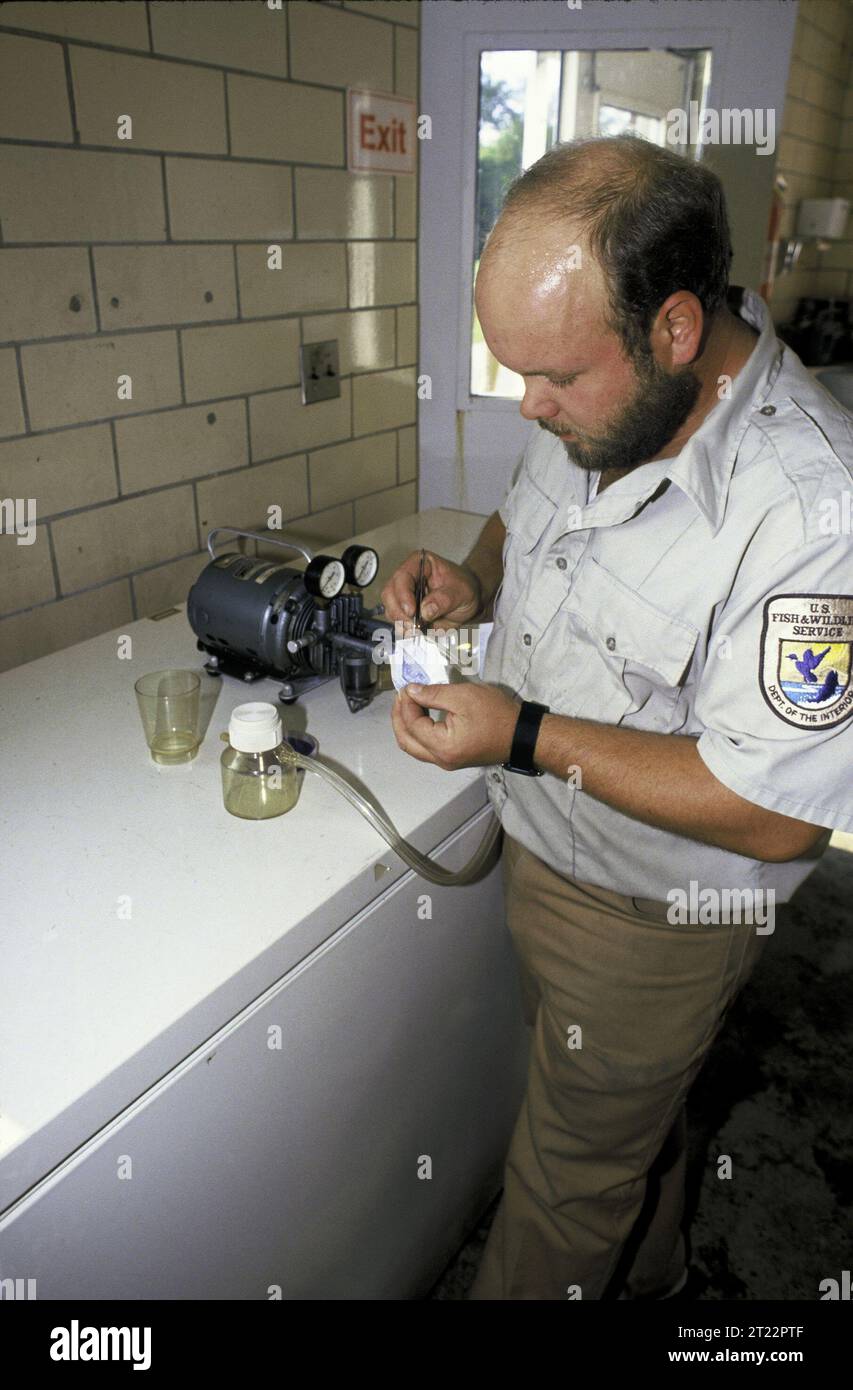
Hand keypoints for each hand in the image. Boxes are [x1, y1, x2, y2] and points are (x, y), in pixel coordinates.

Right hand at [379, 550, 481, 630]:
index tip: (411, 611)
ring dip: (401, 623)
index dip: (403, 595)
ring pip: (390, 609)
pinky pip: (397, 622)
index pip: (402, 576)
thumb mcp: (461, 592)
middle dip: (399, 612)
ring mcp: (404, 596)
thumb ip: (444, 600)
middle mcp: (407, 578)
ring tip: (417, 631)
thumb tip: (425, 610)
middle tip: (413, 626)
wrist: (470, 602)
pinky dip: (405, 630)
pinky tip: (416, 633)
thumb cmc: (465, 589)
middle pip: (389, 594)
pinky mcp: (406, 611)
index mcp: (419, 564)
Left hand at [390, 681, 520, 770]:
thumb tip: (410, 692)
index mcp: (442, 746)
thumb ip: (433, 694)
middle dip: (399, 718)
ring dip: (407, 726)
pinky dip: (419, 732)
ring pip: (415, 747)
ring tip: (408, 704)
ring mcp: (447, 762)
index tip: (406, 686)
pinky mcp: (454, 758)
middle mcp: (441, 760)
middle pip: (407, 742)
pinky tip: (422, 715)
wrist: (523, 734)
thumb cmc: (496, 714)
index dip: (405, 704)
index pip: (412, 725)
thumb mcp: (464, 696)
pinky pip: (427, 748)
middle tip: (401, 697)